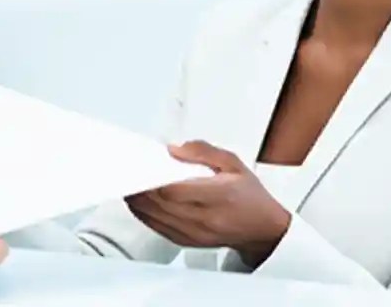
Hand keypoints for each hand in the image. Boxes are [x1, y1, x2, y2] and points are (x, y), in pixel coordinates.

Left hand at [125, 140, 290, 267]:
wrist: (262, 230)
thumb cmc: (250, 196)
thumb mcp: (233, 163)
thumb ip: (203, 152)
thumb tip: (174, 149)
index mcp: (218, 195)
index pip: (175, 191)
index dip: (153, 180)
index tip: (141, 166)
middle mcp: (205, 218)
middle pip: (161, 204)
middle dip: (140, 189)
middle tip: (128, 174)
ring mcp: (195, 233)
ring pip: (156, 218)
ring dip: (138, 202)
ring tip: (129, 186)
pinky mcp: (188, 242)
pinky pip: (159, 229)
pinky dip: (145, 215)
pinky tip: (139, 203)